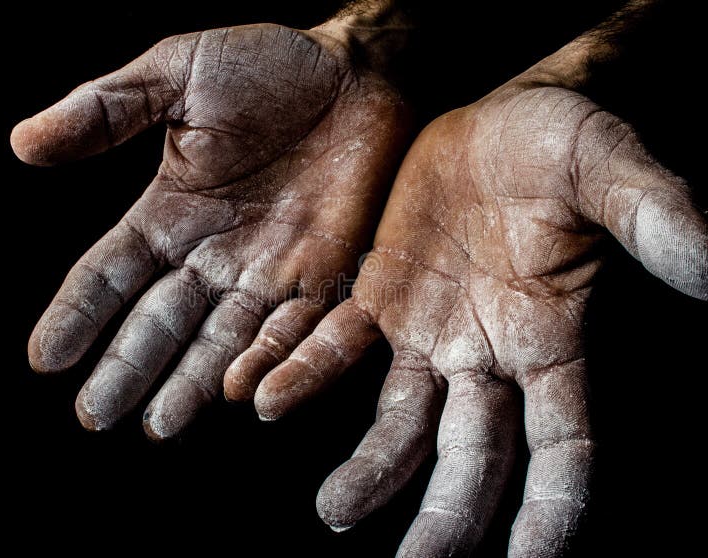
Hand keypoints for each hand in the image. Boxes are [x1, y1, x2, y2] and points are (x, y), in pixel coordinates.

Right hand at [12, 7, 411, 438]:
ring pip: (223, 341)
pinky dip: (271, 360)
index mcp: (171, 214)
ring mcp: (271, 272)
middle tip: (97, 414)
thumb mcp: (179, 72)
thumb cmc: (270, 66)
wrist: (361, 71)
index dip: (79, 312)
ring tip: (160, 423)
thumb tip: (22, 142)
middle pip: (161, 322)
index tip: (46, 357)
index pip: (112, 274)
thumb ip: (108, 108)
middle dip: (129, 367)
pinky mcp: (328, 277)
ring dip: (191, 383)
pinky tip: (242, 391)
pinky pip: (297, 329)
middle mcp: (214, 255)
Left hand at [253, 4, 707, 555]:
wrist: (504, 116)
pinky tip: (267, 399)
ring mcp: (430, 331)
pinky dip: (306, 373)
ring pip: (400, 422)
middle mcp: (490, 354)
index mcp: (554, 340)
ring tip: (335, 510)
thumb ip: (650, 212)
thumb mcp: (607, 166)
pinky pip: (338, 347)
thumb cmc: (570, 139)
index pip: (564, 449)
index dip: (554, 509)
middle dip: (450, 515)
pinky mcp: (379, 296)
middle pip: (473, 457)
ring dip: (370, 468)